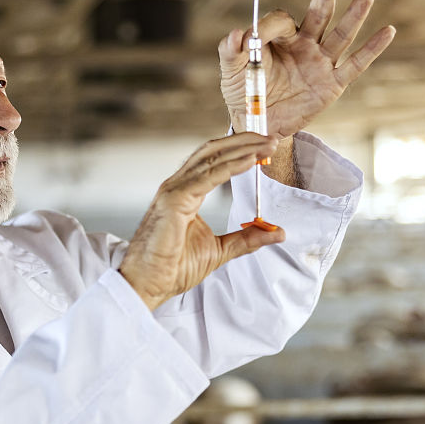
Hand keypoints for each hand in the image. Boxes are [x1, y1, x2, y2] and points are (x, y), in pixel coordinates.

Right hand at [119, 132, 285, 309]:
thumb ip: (246, 238)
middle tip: (272, 139)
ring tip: (267, 144)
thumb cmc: (172, 268)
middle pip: (213, 151)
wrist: (148, 284)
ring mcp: (173, 190)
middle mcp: (177, 186)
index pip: (214, 161)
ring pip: (211, 158)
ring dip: (242, 148)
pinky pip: (207, 178)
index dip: (240, 150)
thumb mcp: (219, 250)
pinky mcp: (173, 200)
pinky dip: (231, 167)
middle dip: (244, 141)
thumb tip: (276, 232)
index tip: (265, 148)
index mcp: (185, 193)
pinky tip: (250, 160)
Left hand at [219, 0, 395, 139]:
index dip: (268, 27)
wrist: (258, 124)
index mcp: (280, 37)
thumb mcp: (231, 72)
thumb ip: (230, 51)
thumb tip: (236, 34)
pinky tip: (387, 31)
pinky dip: (372, 49)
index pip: (282, 21)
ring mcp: (320, 62)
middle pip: (318, 16)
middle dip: (322, 0)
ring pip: (340, 35)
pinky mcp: (333, 84)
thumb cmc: (244, 92)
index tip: (251, 40)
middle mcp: (304, 44)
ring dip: (353, 15)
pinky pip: (355, 65)